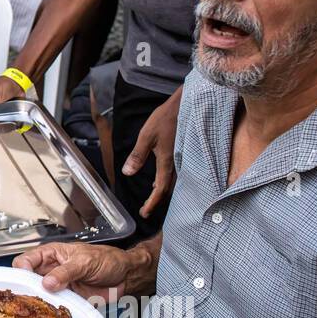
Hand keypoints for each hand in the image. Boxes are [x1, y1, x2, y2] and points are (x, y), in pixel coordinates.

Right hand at [13, 241, 137, 302]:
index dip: (21, 270)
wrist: (125, 276)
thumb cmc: (107, 260)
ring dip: (37, 303)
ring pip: (39, 295)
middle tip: (25, 300)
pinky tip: (48, 317)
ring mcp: (58, 286)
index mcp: (51, 254)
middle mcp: (51, 270)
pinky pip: (53, 306)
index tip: (24, 281)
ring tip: (35, 311)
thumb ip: (65, 272)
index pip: (27, 260)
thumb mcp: (84, 262)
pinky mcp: (67, 300)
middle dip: (25, 289)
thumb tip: (46, 283)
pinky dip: (50, 312)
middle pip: (28, 280)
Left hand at [122, 86, 180, 217]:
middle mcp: (177, 164)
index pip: (160, 189)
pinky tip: (160, 179)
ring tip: (152, 198)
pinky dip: (167, 180)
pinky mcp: (185, 153)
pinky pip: (177, 173)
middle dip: (156, 201)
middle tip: (146, 210)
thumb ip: (137, 155)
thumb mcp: (146, 135)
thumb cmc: (166, 118)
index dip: (152, 203)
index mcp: (167, 162)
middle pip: (168, 189)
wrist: (188, 104)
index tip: (144, 213)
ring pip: (173, 182)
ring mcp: (183, 159)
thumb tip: (127, 173)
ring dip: (162, 191)